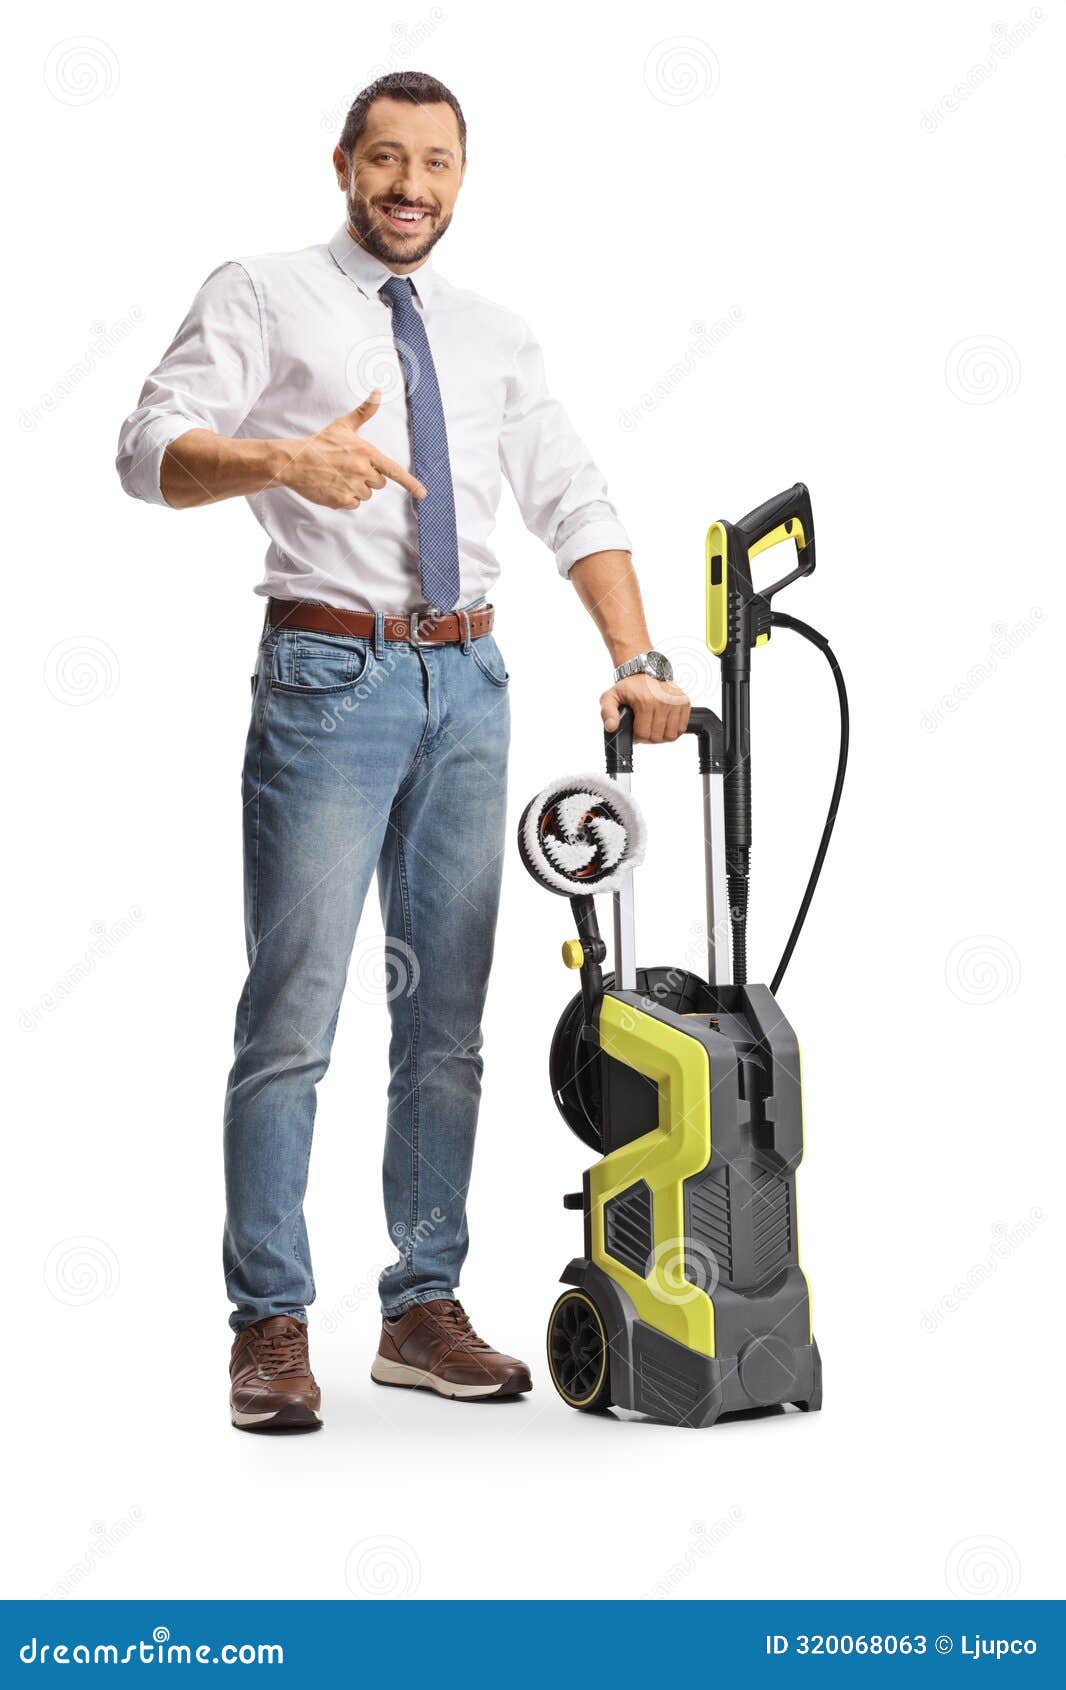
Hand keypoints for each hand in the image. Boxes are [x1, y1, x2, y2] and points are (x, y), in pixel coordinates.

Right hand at [278, 390, 426, 508]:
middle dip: (368, 477)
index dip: (411, 483)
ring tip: (339, 476)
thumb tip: (377, 391)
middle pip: (379, 483)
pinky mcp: (342, 500)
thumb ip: (364, 411)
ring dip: (357, 489)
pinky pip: (354, 504)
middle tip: (349, 468)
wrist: (295, 461)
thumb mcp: (343, 425)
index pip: (394, 470)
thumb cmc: (320, 443)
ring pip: (366, 495)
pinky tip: (334, 486)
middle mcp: (362, 470)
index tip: (423, 493)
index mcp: (366, 452)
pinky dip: (346, 498)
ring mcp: (352, 487)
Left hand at [600, 672, 690, 742]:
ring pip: (671, 736)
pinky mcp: (684, 702)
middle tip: (643, 727)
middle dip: (648, 737)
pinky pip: (681, 729)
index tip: (634, 729)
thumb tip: (612, 727)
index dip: (637, 737)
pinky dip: (672, 730)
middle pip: (657, 737)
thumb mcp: (610, 697)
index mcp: (645, 701)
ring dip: (661, 735)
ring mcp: (676, 702)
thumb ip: (607, 713)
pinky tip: (664, 724)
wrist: (645, 672)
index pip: (643, 735)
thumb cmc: (629, 687)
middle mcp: (663, 701)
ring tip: (653, 726)